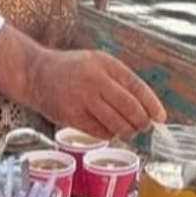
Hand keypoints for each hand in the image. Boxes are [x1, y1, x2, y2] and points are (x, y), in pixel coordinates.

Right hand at [28, 46, 165, 138]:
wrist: (35, 73)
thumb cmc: (71, 68)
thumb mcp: (96, 62)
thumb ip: (119, 80)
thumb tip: (146, 107)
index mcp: (104, 62)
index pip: (136, 86)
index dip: (152, 104)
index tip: (160, 117)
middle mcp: (94, 79)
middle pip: (130, 108)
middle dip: (142, 121)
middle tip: (144, 126)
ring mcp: (82, 98)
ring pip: (117, 123)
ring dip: (127, 130)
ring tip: (129, 129)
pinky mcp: (71, 116)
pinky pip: (100, 132)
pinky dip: (109, 133)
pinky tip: (109, 128)